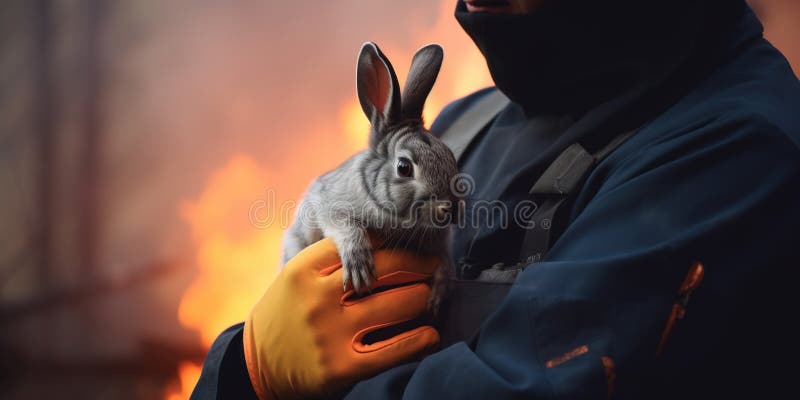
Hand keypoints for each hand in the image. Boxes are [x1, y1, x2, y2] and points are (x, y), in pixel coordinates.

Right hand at [243, 238, 440, 398]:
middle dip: (418, 265)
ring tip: (428, 297)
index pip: (362, 242)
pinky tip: (430, 335)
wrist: (256, 368)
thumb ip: (332, 260)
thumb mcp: (297, 279)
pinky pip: (394, 350)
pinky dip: (420, 340)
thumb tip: (385, 240)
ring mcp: (330, 334)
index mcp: (304, 270)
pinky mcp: (341, 367)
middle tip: (433, 265)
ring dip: (422, 298)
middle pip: (386, 268)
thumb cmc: (285, 316)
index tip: (410, 241)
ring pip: (398, 305)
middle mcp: (317, 299)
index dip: (392, 242)